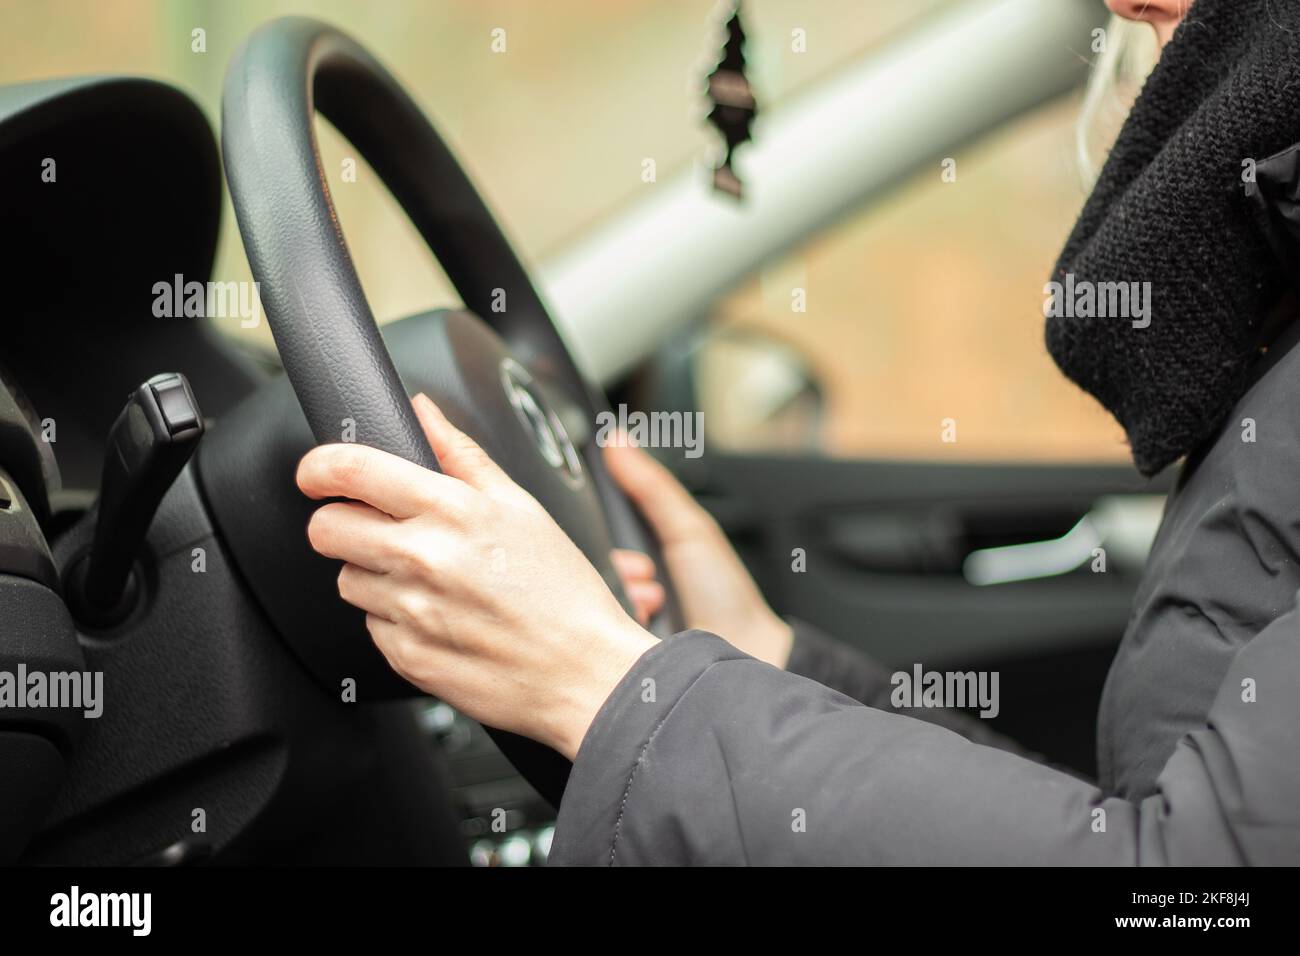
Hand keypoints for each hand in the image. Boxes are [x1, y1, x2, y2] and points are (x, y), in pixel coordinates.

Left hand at [296, 394, 657, 760]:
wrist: (585, 673)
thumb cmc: (562, 592)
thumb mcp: (520, 506)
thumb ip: (461, 454)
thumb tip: (423, 411)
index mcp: (450, 510)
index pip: (351, 471)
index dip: (319, 466)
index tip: (317, 472)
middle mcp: (422, 558)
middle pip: (326, 528)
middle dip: (340, 522)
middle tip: (373, 528)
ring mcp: (409, 611)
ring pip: (346, 579)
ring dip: (372, 575)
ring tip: (427, 581)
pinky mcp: (405, 656)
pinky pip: (372, 626)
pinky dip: (394, 619)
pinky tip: (439, 616)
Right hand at [604, 440, 792, 667]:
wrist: (746, 655)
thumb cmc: (726, 596)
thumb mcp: (689, 528)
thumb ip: (651, 486)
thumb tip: (616, 440)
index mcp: (637, 555)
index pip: (593, 534)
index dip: (597, 530)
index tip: (616, 532)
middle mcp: (622, 590)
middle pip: (587, 566)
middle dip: (615, 566)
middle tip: (645, 570)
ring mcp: (616, 623)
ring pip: (588, 599)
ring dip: (621, 595)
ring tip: (653, 598)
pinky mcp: (613, 655)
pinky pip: (593, 633)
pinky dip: (618, 623)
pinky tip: (644, 622)